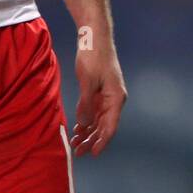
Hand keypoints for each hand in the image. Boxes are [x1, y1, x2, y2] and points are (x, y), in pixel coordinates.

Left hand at [72, 38, 126, 156]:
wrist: (94, 37)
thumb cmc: (93, 57)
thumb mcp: (88, 81)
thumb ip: (87, 104)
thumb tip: (85, 125)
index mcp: (116, 98)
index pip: (110, 126)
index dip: (102, 142)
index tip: (93, 154)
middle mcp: (114, 99)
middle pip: (104, 126)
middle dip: (92, 140)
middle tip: (78, 153)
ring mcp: (107, 96)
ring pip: (98, 120)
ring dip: (88, 133)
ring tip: (75, 144)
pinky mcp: (99, 91)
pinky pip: (94, 111)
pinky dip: (86, 121)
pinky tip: (78, 129)